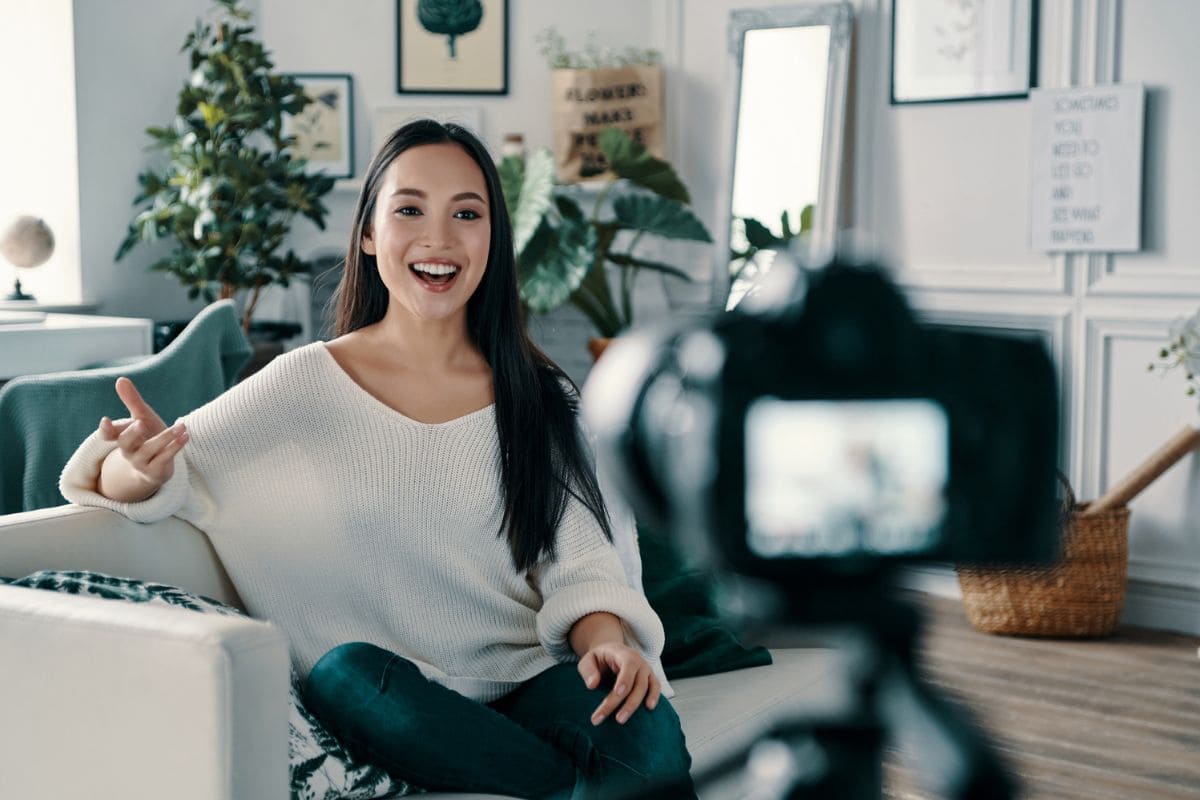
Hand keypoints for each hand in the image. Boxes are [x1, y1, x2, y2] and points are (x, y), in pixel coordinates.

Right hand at [98, 377, 188, 494]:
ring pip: (149, 450)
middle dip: (132, 433)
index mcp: (122, 437)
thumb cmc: (147, 436)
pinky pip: (164, 459)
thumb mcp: (141, 417)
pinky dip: (175, 447)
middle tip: (140, 423)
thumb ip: (132, 401)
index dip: (105, 429)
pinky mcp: (155, 472)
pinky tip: (185, 435)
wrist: (158, 465)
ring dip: (166, 437)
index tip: (105, 421)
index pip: (107, 435)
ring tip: (181, 426)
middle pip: (125, 443)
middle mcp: (128, 451)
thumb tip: (120, 379)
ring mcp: (141, 463)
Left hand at [577, 642, 660, 725]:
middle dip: (628, 702)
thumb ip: (588, 671)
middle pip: (637, 682)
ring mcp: (646, 669)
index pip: (628, 665)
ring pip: (647, 687)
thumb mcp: (587, 660)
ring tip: (623, 720)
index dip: (625, 680)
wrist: (610, 652)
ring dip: (636, 705)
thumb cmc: (598, 659)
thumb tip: (592, 685)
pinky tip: (649, 709)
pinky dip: (654, 697)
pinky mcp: (650, 678)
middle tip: (617, 720)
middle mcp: (638, 661)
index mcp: (623, 654)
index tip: (618, 694)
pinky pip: (655, 687)